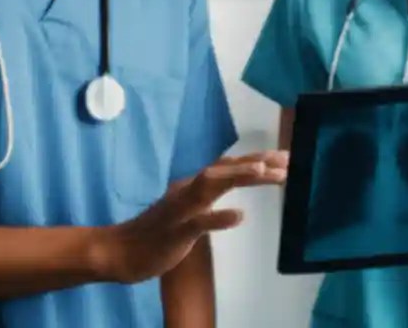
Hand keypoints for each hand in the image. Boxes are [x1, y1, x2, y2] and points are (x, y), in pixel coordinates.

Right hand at [96, 150, 287, 283]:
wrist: (121, 252)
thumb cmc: (158, 233)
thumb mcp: (188, 209)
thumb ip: (208, 195)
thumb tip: (232, 180)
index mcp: (192, 186)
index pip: (227, 167)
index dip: (255, 160)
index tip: (283, 157)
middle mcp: (187, 191)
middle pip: (223, 170)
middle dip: (255, 163)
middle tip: (286, 160)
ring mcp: (180, 210)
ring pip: (210, 186)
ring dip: (237, 177)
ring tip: (264, 171)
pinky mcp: (174, 232)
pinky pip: (198, 223)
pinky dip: (218, 217)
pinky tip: (239, 216)